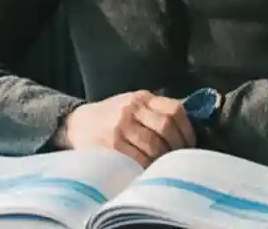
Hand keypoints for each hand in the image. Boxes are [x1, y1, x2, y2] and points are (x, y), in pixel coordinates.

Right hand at [53, 90, 195, 166]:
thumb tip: (189, 120)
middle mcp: (131, 108)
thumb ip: (156, 109)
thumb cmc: (110, 117)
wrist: (77, 123)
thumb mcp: (132, 104)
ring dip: (163, 158)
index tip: (190, 143)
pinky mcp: (112, 144)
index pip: (174, 109)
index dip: (187, 129)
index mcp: (141, 97)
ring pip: (154, 144)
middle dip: (177, 145)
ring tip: (165, 165)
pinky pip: (139, 158)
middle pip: (166, 126)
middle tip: (180, 158)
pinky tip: (149, 169)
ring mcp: (121, 125)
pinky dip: (148, 166)